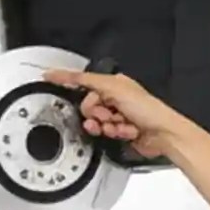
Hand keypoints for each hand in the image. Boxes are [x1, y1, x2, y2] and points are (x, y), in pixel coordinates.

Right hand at [42, 68, 185, 157]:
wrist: (162, 133)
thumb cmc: (148, 109)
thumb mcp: (115, 88)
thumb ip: (89, 81)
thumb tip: (72, 76)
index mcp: (113, 84)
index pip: (84, 80)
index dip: (66, 79)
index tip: (48, 76)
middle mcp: (115, 98)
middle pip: (87, 105)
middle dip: (97, 113)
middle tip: (109, 115)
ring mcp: (117, 116)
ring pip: (95, 121)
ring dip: (106, 125)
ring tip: (120, 125)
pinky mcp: (119, 131)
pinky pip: (104, 133)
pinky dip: (114, 133)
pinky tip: (126, 131)